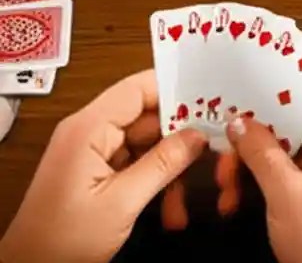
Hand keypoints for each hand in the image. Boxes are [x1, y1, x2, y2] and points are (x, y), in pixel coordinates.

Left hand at [0, 71, 206, 262]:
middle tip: (212, 152)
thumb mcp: (121, 202)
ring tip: (185, 198)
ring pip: (148, 144)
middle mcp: (89, 134)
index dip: (175, 89)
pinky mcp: (98, 172)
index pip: (138, 88)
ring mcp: (93, 153)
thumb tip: (196, 135)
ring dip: (171, 168)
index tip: (211, 99)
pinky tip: (170, 209)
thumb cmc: (60, 241)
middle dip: (180, 138)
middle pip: (148, 118)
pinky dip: (157, 182)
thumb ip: (162, 164)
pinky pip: (138, 164)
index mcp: (87, 129)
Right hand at [228, 93, 301, 262]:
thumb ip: (261, 152)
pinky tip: (241, 191)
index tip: (250, 77)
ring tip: (228, 181)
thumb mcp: (285, 195)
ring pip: (294, 144)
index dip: (284, 84)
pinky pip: (299, 164)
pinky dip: (270, 174)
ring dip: (258, 160)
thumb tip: (241, 121)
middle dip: (260, 133)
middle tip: (226, 141)